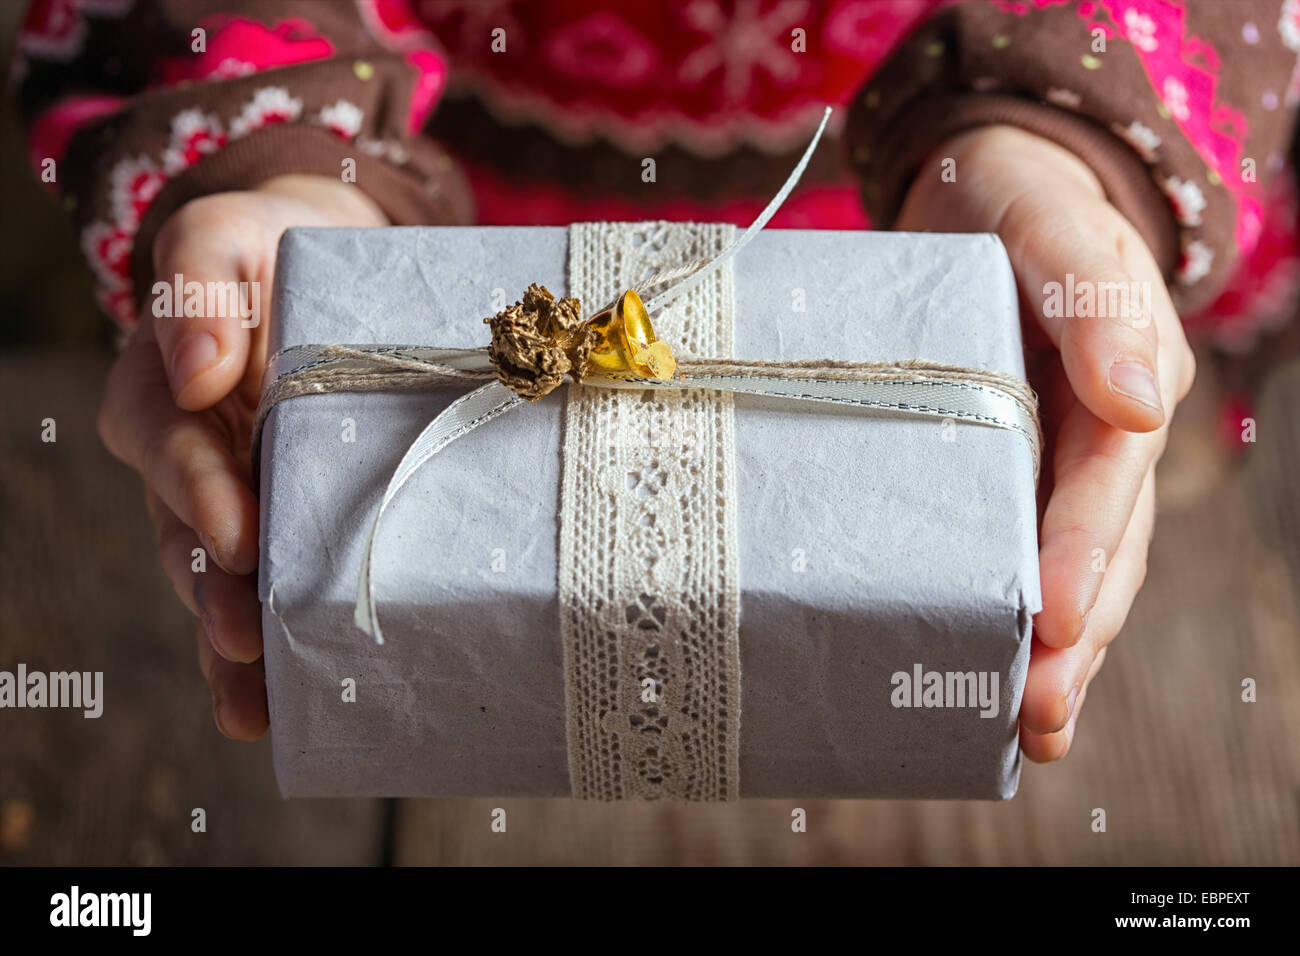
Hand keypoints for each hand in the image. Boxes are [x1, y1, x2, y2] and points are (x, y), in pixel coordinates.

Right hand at [98, 175, 387, 739]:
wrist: (332, 277)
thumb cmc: (273, 253)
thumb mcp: (230, 235)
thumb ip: (198, 280)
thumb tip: (199, 377)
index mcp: (166, 392)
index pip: (170, 444)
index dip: (198, 491)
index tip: (234, 536)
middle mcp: (192, 459)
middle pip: (186, 533)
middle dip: (213, 589)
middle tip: (245, 632)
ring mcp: (234, 502)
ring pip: (220, 582)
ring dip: (235, 643)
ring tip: (258, 696)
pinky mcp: (281, 529)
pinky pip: (267, 593)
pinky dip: (271, 652)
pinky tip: (283, 702)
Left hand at [896, 126, 1195, 760]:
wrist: (981, 190)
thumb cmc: (1014, 201)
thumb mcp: (1049, 226)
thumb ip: (1092, 300)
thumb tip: (1143, 400)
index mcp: (1122, 379)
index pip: (1106, 481)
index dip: (1083, 552)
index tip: (1056, 622)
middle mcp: (1103, 433)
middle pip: (1102, 547)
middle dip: (1074, 635)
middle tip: (1037, 712)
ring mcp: (1062, 458)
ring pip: (1074, 567)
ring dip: (1056, 651)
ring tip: (1030, 729)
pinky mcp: (1014, 470)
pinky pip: (1025, 550)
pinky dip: (1019, 618)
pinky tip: (998, 682)